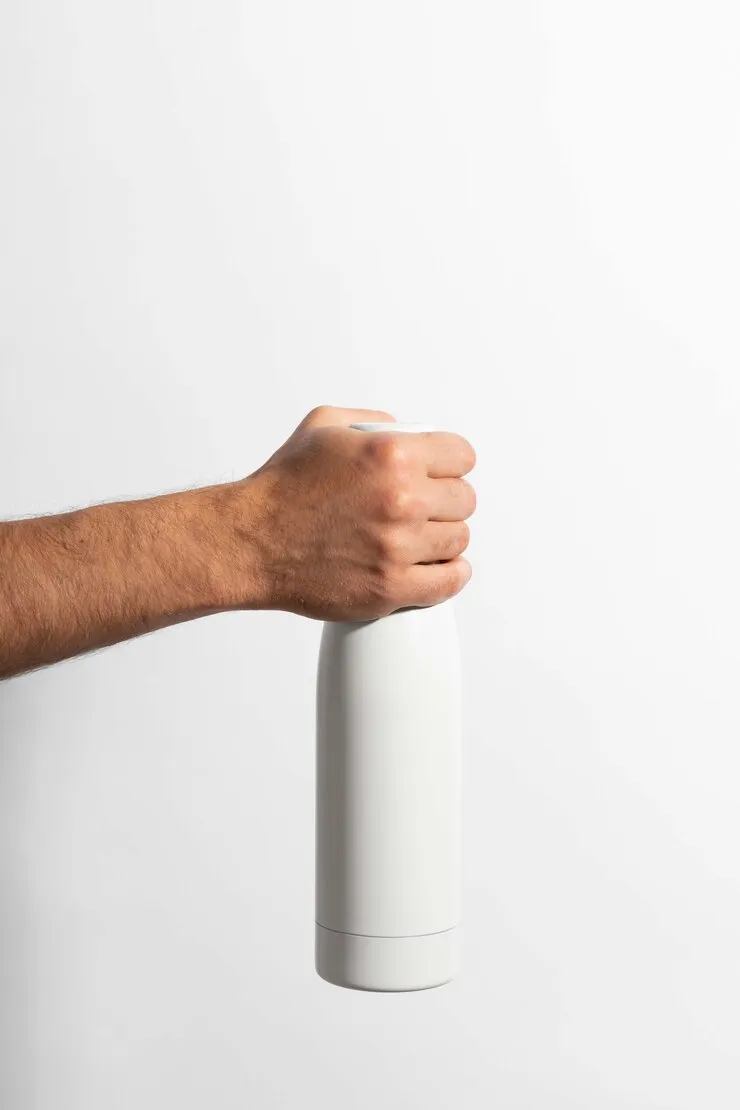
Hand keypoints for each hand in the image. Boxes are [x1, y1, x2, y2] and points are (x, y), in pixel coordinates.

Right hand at [234, 406, 475, 620]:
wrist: (250, 542)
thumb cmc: (282, 488)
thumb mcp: (323, 426)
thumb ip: (373, 421)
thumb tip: (408, 431)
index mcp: (392, 454)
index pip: (461, 456)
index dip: (450, 464)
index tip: (442, 474)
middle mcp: (401, 499)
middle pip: (464, 500)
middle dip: (445, 501)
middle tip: (423, 507)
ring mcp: (398, 548)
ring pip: (458, 540)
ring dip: (443, 538)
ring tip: (420, 537)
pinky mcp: (390, 588)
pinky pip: (449, 582)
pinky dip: (449, 575)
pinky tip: (438, 568)